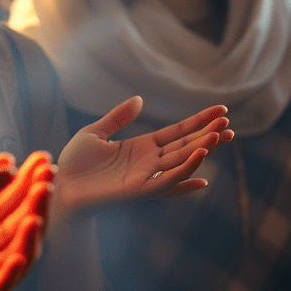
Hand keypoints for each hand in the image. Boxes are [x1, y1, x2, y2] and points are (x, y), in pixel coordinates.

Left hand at [56, 97, 233, 215]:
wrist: (60, 186)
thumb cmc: (74, 163)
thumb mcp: (95, 133)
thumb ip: (118, 117)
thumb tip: (140, 99)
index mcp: (142, 147)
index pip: (178, 132)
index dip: (199, 121)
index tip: (221, 110)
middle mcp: (149, 162)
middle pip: (186, 146)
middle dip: (209, 134)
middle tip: (230, 122)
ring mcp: (147, 176)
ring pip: (182, 161)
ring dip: (204, 148)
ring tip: (222, 134)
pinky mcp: (139, 190)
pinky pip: (168, 181)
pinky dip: (185, 170)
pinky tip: (201, 157)